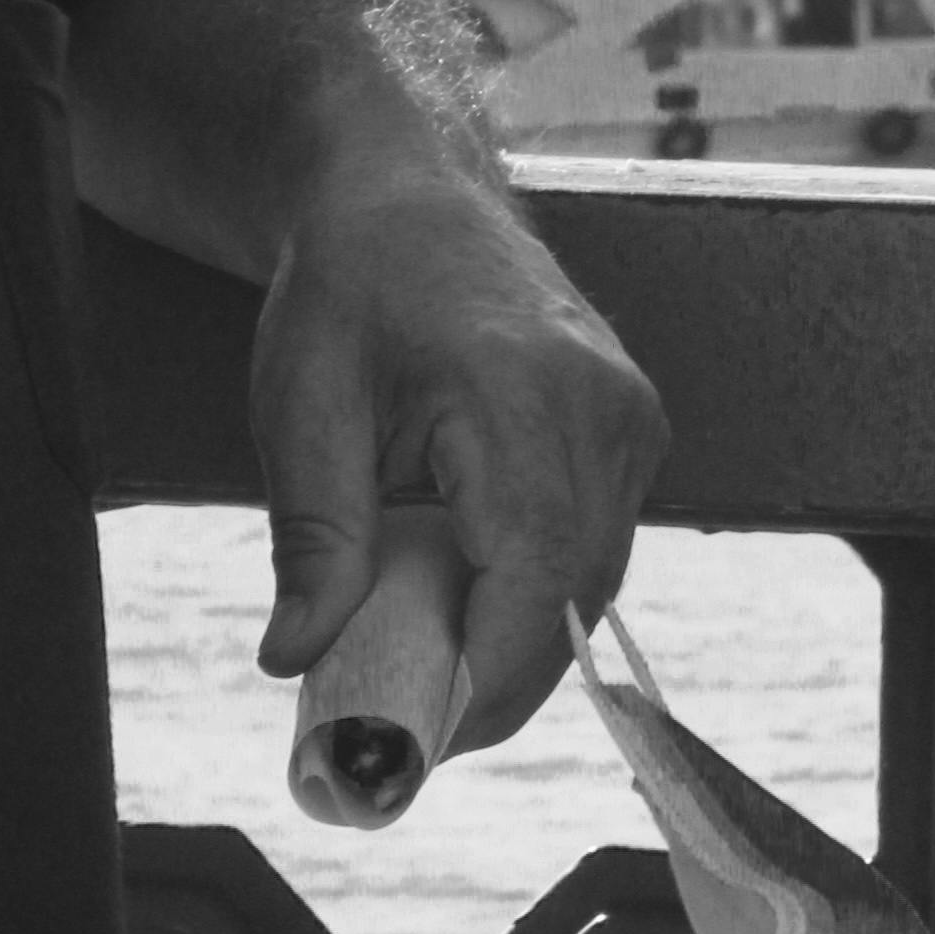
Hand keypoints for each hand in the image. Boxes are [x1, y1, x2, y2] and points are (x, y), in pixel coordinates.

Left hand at [251, 168, 664, 747]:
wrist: (407, 193)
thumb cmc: (348, 285)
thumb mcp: (301, 402)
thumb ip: (312, 538)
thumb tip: (298, 660)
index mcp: (524, 389)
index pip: (533, 575)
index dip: (483, 678)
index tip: (415, 740)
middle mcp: (605, 408)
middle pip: (572, 600)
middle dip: (491, 681)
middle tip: (403, 728)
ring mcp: (633, 420)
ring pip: (592, 587)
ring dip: (514, 641)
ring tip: (421, 663)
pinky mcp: (636, 433)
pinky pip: (596, 550)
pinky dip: (533, 593)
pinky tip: (463, 600)